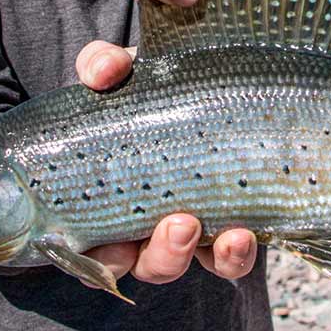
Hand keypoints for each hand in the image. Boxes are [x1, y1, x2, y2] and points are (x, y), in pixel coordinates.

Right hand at [73, 41, 258, 284]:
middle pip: (140, 265)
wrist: (206, 82)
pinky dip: (234, 255)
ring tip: (226, 233)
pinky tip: (244, 235)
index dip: (96, 260)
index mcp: (106, 199)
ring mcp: (185, 229)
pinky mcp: (226, 226)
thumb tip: (103, 73)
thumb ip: (101, 65)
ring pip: (183, 265)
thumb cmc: (147, 87)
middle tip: (181, 224)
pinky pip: (228, 260)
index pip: (85, 251)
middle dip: (162, 255)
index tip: (115, 244)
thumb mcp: (120, 72)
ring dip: (201, 256)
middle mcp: (140, 226)